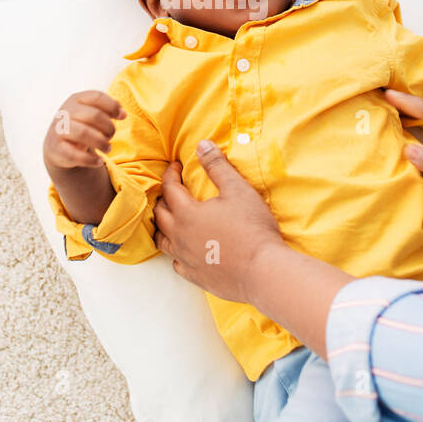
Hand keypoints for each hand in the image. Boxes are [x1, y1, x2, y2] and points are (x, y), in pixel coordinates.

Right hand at [42, 90, 125, 169]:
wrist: (56, 144)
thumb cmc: (81, 124)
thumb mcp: (92, 112)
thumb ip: (109, 109)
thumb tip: (123, 114)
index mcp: (76, 99)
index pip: (97, 97)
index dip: (113, 106)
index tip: (122, 117)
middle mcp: (66, 112)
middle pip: (94, 115)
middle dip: (109, 127)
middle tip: (111, 135)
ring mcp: (59, 130)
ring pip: (83, 133)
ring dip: (101, 143)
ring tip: (108, 148)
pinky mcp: (57, 149)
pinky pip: (75, 155)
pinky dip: (91, 160)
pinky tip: (99, 161)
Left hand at [153, 141, 284, 302]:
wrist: (262, 271)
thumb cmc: (252, 228)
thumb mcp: (237, 190)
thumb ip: (217, 166)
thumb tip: (202, 145)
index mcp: (186, 213)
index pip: (169, 188)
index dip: (171, 174)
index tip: (177, 165)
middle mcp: (179, 236)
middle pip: (159, 214)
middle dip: (162, 198)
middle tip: (172, 190)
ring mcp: (185, 259)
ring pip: (162, 240)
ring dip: (163, 226)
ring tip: (170, 219)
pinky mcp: (195, 276)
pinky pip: (176, 263)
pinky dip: (176, 252)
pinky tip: (184, 250)